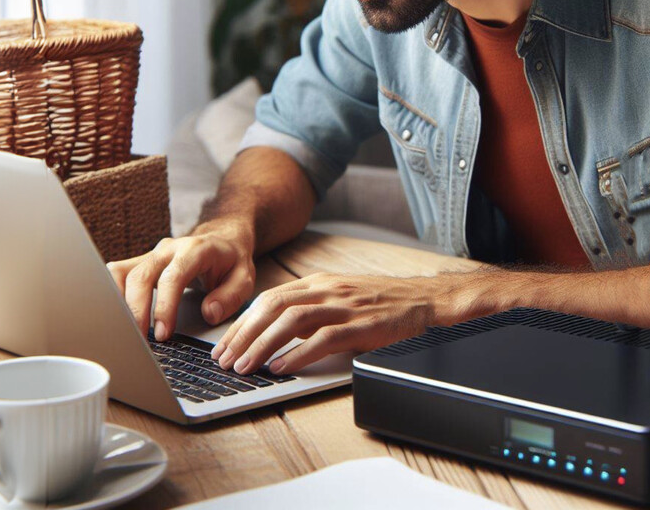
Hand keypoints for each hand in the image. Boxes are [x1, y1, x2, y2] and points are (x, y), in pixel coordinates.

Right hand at [108, 223, 255, 340]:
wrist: (222, 240)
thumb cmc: (231, 261)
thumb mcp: (244, 277)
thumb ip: (230, 295)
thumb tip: (208, 313)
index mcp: (195, 250)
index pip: (174, 276)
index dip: (164, 305)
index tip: (162, 333)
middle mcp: (169, 249)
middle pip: (142, 276)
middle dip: (137, 311)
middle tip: (140, 341)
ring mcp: (152, 255)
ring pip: (122, 273)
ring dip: (118, 303)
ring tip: (123, 332)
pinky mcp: (140, 262)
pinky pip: (116, 274)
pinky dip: (110, 295)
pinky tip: (114, 317)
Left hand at [210, 272, 471, 374]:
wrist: (424, 300)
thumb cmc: (382, 303)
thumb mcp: (340, 298)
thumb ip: (311, 310)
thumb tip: (276, 334)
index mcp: (319, 282)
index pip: (269, 298)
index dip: (242, 322)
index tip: (224, 345)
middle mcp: (327, 289)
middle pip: (273, 306)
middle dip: (243, 334)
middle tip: (225, 360)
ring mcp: (344, 306)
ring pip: (292, 320)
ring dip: (263, 344)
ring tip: (246, 367)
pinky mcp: (361, 325)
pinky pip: (323, 338)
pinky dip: (298, 354)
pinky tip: (282, 367)